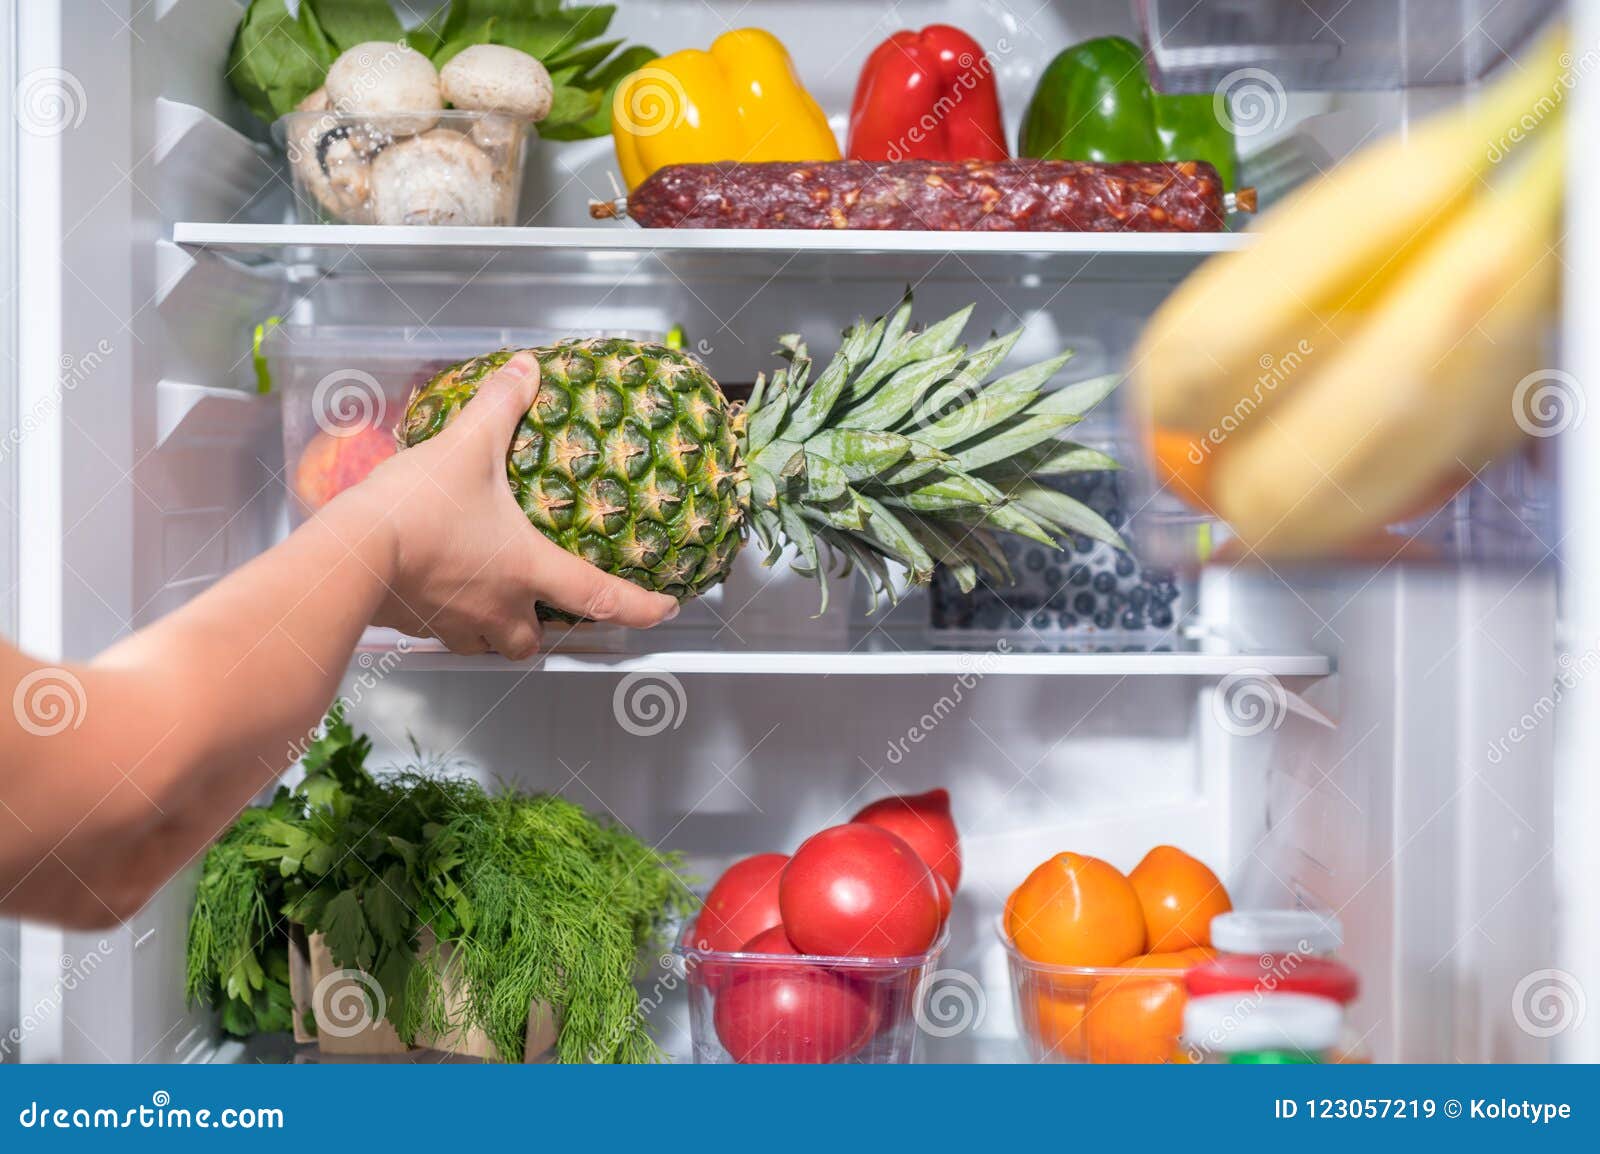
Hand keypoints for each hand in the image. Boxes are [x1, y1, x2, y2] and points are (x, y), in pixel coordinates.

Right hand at [320, 351, 678, 656]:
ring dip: (495, 632)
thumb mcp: (467, 445)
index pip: (600, 599)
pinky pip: (440, 634)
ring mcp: (452, 624)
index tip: (665, 612)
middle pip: (532, 643)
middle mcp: (496, 609)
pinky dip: (447, 619)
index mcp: (526, 570)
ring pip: (487, 647)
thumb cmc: (420, 506)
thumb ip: (500, 406)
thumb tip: (526, 369)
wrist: (348, 554)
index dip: (639, 609)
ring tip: (490, 603)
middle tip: (544, 606)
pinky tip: (435, 591)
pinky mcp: (412, 627)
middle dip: (543, 631)